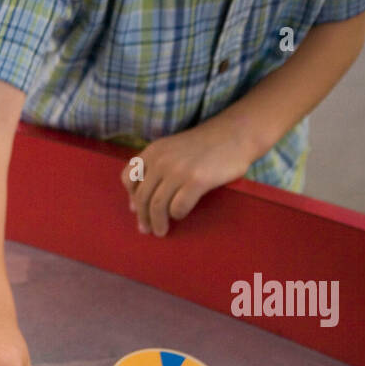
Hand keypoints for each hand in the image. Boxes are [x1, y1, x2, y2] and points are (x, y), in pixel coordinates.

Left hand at [121, 117, 257, 236]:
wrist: (236, 134)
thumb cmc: (204, 146)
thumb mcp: (172, 149)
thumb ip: (154, 169)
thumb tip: (134, 205)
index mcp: (153, 151)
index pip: (128, 178)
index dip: (131, 197)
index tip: (136, 210)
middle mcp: (162, 160)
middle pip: (143, 197)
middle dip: (143, 217)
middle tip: (147, 230)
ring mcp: (179, 170)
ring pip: (157, 206)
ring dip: (157, 223)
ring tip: (161, 231)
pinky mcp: (197, 180)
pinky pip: (178, 207)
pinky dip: (177, 215)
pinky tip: (180, 215)